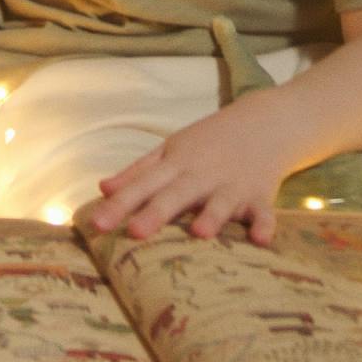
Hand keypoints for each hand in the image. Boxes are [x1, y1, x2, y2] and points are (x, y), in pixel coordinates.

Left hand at [95, 95, 294, 246]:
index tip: (96, 225)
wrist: (265, 122)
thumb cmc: (209, 142)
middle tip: (135, 232)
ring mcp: (232, 185)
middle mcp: (201, 174)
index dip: (120, 204)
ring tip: (200, 233)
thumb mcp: (171, 150)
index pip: (143, 185)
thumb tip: (102, 189)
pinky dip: (265, 225)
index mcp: (176, 163)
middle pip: (176, 194)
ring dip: (212, 216)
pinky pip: (264, 213)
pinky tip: (261, 240)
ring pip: (220, 202)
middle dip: (156, 213)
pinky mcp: (260, 195)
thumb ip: (138, 172)